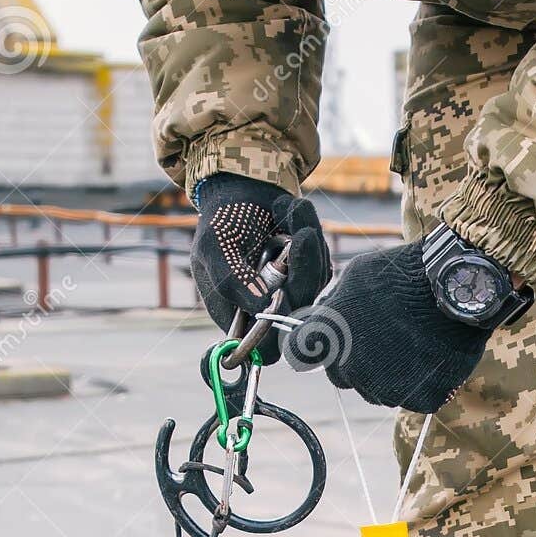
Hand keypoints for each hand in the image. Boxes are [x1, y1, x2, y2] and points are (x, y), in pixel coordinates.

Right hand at [191, 174, 330, 363]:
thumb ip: (231, 281)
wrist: (241, 190)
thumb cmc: (221, 222)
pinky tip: (295, 211)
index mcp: (239, 317)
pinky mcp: (309, 273)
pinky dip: (312, 234)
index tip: (281, 293)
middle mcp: (267, 311)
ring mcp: (291, 293)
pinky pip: (321, 263)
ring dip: (308, 243)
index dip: (276, 331)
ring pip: (314, 284)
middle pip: (298, 314)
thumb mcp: (214, 249)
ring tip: (292, 208)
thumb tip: (261, 307)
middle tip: (301, 235)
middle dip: (301, 272)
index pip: (265, 346)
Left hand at [283, 240, 491, 412]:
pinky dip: (421, 383)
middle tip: (383, 336)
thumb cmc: (402, 274)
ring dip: (389, 373)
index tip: (326, 340)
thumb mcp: (354, 278)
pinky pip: (414, 397)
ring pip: (379, 390)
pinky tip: (430, 356)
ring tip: (411, 342)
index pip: (300, 355)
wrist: (452, 286)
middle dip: (357, 361)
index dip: (314, 347)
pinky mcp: (420, 399)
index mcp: (328, 339)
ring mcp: (386, 388)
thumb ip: (333, 305)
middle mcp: (351, 370)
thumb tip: (317, 319)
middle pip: (345, 376)